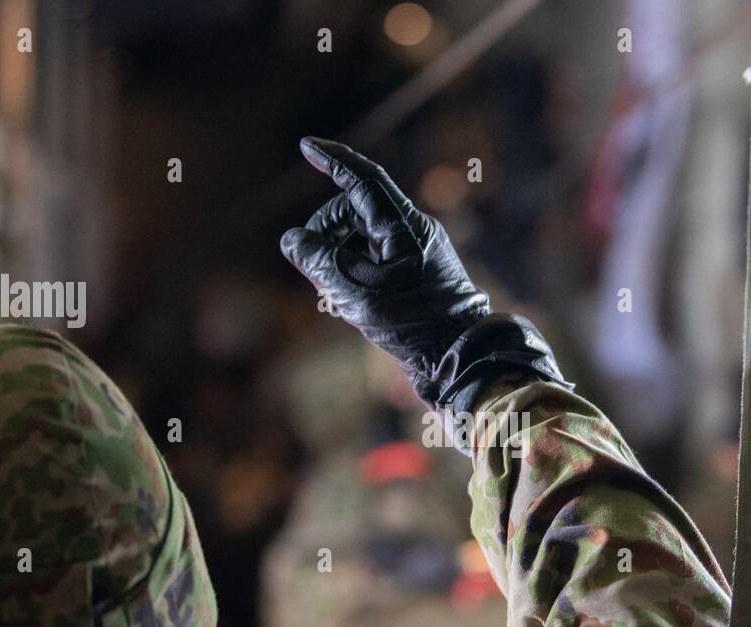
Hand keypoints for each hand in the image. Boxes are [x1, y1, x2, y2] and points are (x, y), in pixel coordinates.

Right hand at [280, 137, 489, 406]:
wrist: (458, 357)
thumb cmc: (413, 324)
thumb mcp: (356, 294)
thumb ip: (319, 262)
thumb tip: (293, 239)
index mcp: (405, 227)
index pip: (364, 180)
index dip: (334, 161)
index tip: (307, 145)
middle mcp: (414, 230)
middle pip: (354, 211)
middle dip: (327, 233)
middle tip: (317, 273)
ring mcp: (416, 250)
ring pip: (361, 237)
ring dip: (339, 258)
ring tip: (337, 295)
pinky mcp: (415, 271)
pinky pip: (374, 257)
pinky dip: (355, 271)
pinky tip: (350, 302)